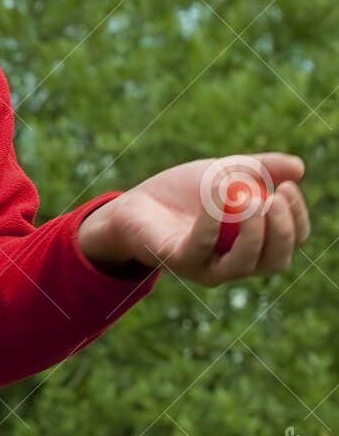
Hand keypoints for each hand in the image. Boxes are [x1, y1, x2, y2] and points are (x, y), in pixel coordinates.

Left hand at [78, 153, 310, 286]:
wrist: (136, 203)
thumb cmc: (185, 192)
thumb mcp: (227, 171)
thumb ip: (262, 168)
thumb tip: (299, 168)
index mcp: (254, 245)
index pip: (290, 242)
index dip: (297, 219)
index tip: (289, 188)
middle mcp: (235, 264)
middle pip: (274, 260)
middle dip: (282, 231)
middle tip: (275, 199)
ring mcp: (207, 268)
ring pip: (242, 264)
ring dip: (254, 232)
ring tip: (254, 201)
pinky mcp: (178, 261)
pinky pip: (201, 245)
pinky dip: (213, 218)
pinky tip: (218, 191)